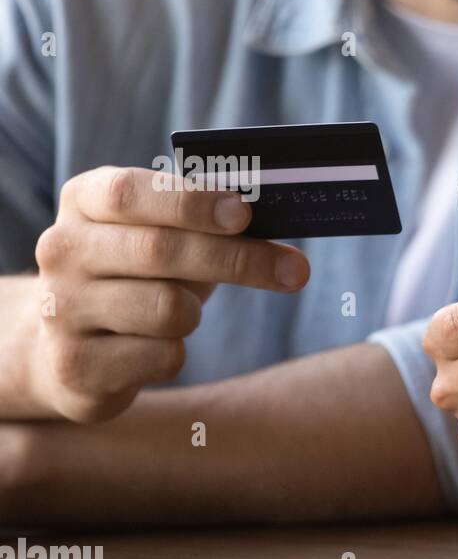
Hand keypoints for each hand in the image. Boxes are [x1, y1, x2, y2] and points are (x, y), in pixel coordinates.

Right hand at [29, 167, 309, 421]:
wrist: (66, 348)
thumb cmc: (139, 276)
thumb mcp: (166, 236)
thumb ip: (211, 222)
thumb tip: (285, 218)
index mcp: (83, 202)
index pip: (131, 193)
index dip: (192, 203)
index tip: (245, 214)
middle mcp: (62, 250)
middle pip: (161, 250)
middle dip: (238, 260)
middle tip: (296, 271)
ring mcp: (61, 309)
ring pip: (167, 309)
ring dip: (196, 312)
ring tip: (182, 311)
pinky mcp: (74, 365)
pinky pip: (162, 358)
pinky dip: (177, 353)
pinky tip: (156, 348)